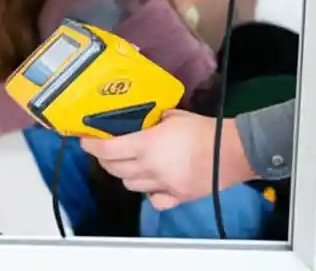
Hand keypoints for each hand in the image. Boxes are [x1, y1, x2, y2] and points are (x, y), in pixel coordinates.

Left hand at [79, 111, 256, 210]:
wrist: (231, 152)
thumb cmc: (203, 130)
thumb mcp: (172, 115)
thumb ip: (152, 120)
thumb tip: (140, 118)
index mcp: (146, 145)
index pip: (107, 149)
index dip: (91, 145)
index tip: (84, 140)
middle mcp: (150, 168)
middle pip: (114, 168)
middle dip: (104, 158)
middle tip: (104, 149)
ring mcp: (162, 185)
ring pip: (130, 184)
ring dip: (124, 173)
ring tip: (127, 163)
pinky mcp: (177, 196)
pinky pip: (154, 200)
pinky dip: (149, 193)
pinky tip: (151, 183)